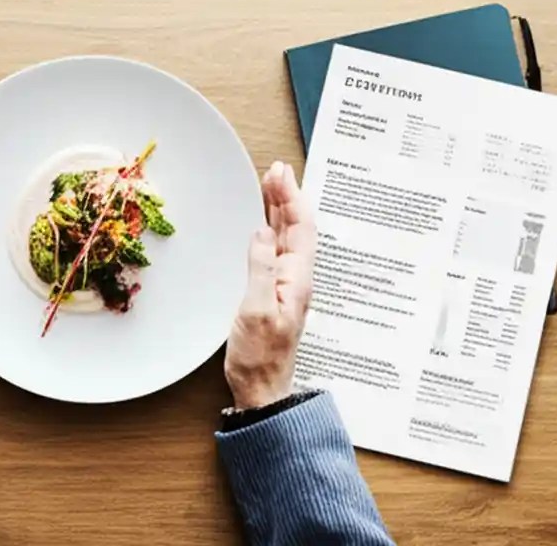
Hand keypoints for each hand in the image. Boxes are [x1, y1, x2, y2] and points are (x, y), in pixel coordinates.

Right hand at [224, 161, 316, 410]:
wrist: (262, 389)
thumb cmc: (259, 357)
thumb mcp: (255, 311)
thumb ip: (260, 269)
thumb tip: (260, 232)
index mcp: (297, 279)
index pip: (300, 227)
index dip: (291, 196)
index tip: (279, 172)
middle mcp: (295, 278)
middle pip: (295, 227)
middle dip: (286, 195)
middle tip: (274, 168)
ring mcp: (285, 285)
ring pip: (285, 237)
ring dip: (278, 208)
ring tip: (269, 184)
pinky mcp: (272, 292)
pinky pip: (273, 250)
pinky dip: (268, 228)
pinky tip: (261, 221)